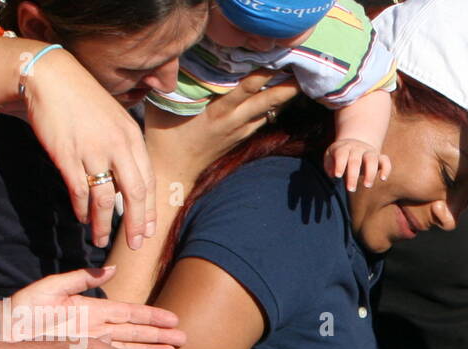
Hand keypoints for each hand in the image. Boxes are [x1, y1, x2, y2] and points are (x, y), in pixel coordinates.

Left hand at [0, 267, 185, 348]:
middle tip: (183, 339)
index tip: (172, 319)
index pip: (128, 312)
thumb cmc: (18, 311)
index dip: (151, 316)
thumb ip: (79, 279)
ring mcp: (90, 345)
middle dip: (159, 335)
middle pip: (135, 332)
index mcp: (89, 309)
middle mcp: (94, 328)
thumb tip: (111, 270)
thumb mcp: (48, 289)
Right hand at [21, 49, 154, 250]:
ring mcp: (92, 151)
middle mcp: (117, 146)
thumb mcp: (115, 121)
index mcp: (132, 138)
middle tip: (135, 244)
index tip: (149, 231)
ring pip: (104, 198)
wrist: (51, 77)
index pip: (147, 182)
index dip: (149, 210)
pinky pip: (78, 190)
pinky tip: (81, 218)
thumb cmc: (84, 101)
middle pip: (134, 194)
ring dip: (103, 223)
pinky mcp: (66, 155)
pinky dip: (81, 208)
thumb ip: (125, 151)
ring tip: (101, 240)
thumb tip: (127, 185)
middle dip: (135, 224)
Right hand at [144, 69, 300, 181]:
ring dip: (281, 98)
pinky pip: (259, 121)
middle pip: (267, 102)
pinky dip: (268, 109)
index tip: (277, 59)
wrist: (173, 169)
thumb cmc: (165, 134)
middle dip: (286, 88)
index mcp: (218, 111)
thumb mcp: (171, 103)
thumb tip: (194, 60)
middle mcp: (234, 121)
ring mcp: (239, 132)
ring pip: (267, 112)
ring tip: (294, 82)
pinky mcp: (239, 139)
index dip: (264, 74)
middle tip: (302, 73)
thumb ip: (186, 84)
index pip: (247, 88)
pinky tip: (275, 100)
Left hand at [324, 138, 390, 192]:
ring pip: (371, 159)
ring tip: (367, 186)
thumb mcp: (330, 156)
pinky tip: (382, 178)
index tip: (338, 176)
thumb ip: (329, 165)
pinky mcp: (379, 157)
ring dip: (370, 173)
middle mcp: (357, 149)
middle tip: (351, 189)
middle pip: (355, 160)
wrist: (356, 143)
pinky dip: (386, 169)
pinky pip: (386, 161)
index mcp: (344, 148)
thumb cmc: (340, 155)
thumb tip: (332, 174)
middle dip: (353, 176)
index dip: (340, 165)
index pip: (341, 154)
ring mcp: (369, 152)